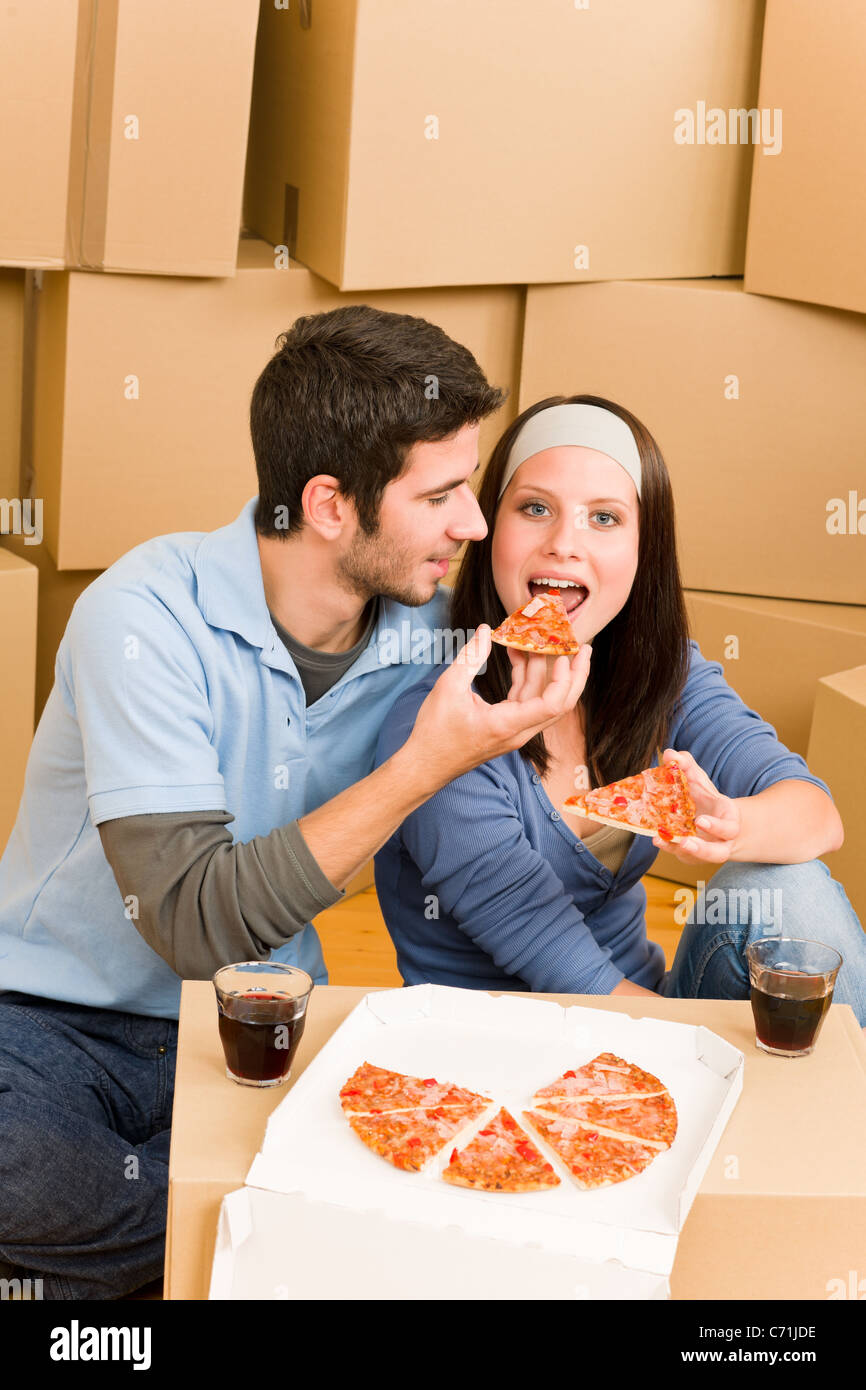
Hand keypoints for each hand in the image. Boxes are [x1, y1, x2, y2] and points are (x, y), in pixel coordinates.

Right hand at [408, 626, 590, 783]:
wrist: (425, 765)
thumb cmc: (435, 732)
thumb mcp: (448, 688)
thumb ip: (470, 657)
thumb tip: (486, 631)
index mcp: (508, 725)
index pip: (553, 704)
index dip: (564, 678)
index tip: (563, 654)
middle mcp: (518, 731)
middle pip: (560, 704)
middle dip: (574, 674)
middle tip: (582, 646)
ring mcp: (515, 731)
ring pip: (543, 699)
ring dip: (545, 671)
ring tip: (543, 641)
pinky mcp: (507, 727)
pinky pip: (526, 700)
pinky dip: (526, 678)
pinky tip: (518, 656)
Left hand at [651, 748, 741, 863]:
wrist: (713, 821)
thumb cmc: (706, 800)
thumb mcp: (698, 781)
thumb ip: (686, 767)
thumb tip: (670, 753)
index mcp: (728, 821)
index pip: (728, 826)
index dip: (716, 826)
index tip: (700, 820)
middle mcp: (720, 841)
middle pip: (718, 853)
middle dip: (703, 849)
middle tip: (686, 841)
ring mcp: (705, 850)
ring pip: (699, 859)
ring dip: (683, 853)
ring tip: (661, 841)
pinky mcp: (691, 856)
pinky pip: (683, 856)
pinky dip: (670, 847)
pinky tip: (657, 838)